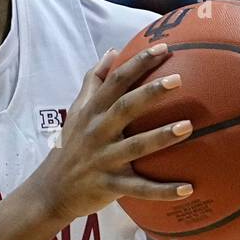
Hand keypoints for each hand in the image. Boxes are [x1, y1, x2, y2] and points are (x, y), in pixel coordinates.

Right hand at [31, 42, 192, 226]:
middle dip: (150, 93)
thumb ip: (93, 82)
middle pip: (124, 108)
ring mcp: (102, 160)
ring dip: (161, 137)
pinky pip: (139, 188)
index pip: (114, 81)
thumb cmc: (70, 147)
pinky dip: (163, 191)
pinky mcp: (109, 186)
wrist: (50, 190)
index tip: (162, 48)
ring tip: (188, 127)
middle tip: (178, 79)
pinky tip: (189, 189)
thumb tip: (111, 52)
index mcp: (91, 112)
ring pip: (135, 147)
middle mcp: (96, 132)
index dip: (137, 63)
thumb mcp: (76, 111)